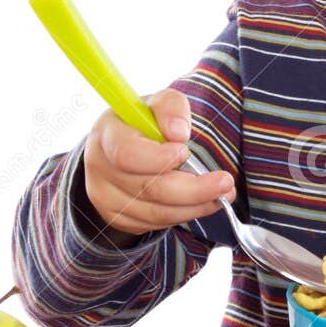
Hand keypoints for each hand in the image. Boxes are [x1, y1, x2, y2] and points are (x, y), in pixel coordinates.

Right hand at [82, 89, 235, 237]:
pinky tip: (202, 203)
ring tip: (223, 194)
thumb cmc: (144, 122)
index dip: (159, 158)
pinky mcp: (117, 217)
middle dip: (194, 189)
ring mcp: (105, 197)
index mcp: (107, 134)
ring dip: (195, 206)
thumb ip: (171, 108)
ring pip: (156, 212)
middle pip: (149, 188)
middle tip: (225, 183)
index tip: (185, 151)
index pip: (126, 154)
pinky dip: (184, 215)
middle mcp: (100, 168)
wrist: (120, 145)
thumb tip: (179, 133)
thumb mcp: (158, 103)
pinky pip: (154, 224)